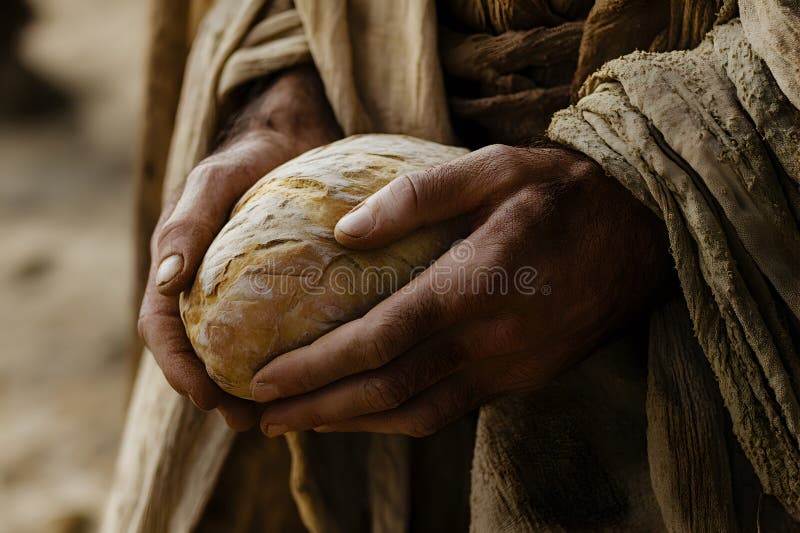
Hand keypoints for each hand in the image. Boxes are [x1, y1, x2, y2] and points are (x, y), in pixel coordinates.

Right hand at [138, 66, 341, 430]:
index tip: (205, 396)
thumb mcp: (214, 179)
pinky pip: (268, 330)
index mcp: (177, 265)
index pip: (161, 327)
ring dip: (243, 385)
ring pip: (231, 348)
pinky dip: (277, 358)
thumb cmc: (248, 155)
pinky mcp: (273, 287)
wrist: (291, 135)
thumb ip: (187, 223)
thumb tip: (166, 281)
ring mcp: (237, 288)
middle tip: (244, 420)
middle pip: (195, 350)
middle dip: (211, 390)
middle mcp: (203, 283)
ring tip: (274, 413)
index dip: (177, 367)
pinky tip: (308, 374)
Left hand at [251, 144, 672, 436]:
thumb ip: (417, 196)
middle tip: (264, 420)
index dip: (318, 368)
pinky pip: (452, 410)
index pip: (380, 341)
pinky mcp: (525, 377)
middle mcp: (490, 340)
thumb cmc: (566, 192)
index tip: (265, 380)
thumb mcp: (493, 168)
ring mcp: (511, 367)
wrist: (648, 234)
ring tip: (304, 423)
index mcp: (475, 286)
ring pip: (419, 413)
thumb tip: (344, 230)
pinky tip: (371, 410)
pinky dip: (401, 416)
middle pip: (389, 391)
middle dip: (320, 409)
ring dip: (356, 422)